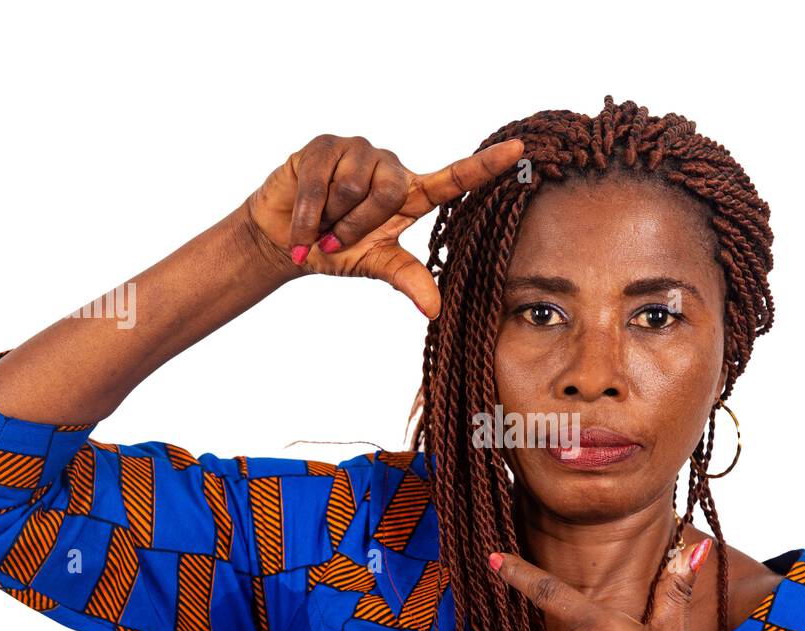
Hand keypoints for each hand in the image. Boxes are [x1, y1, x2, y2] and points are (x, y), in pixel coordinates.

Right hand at [243, 134, 523, 317]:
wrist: (285, 241)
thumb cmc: (336, 249)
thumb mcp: (377, 266)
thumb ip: (409, 279)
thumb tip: (436, 310)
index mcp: (412, 195)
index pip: (455, 178)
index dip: (486, 166)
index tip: (519, 152)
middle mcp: (390, 167)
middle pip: (390, 191)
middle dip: (359, 224)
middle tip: (338, 239)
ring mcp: (358, 151)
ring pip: (355, 185)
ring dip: (333, 218)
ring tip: (321, 226)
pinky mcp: (325, 146)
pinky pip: (322, 183)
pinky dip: (309, 216)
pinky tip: (301, 229)